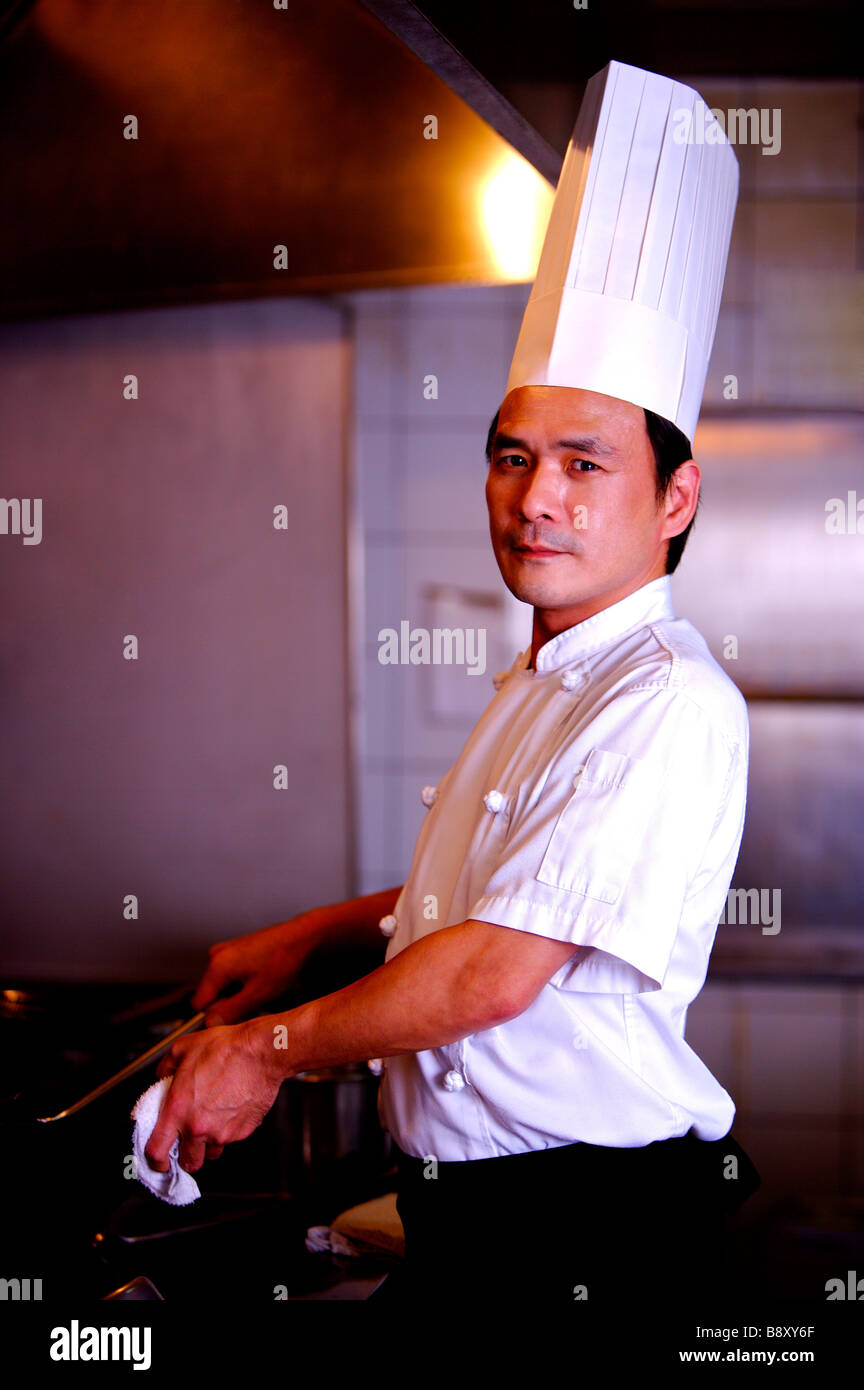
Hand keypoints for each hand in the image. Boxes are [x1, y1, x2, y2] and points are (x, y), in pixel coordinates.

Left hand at [145, 1020, 281, 1173]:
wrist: (260, 1052)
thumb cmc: (225, 1049)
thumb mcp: (182, 1048)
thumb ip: (165, 1067)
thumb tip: (163, 1076)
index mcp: (178, 1110)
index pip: (157, 1151)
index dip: (155, 1161)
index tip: (159, 1161)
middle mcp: (198, 1127)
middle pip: (188, 1162)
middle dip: (187, 1155)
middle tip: (189, 1142)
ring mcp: (222, 1133)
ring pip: (212, 1152)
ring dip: (209, 1142)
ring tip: (214, 1119)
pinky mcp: (243, 1131)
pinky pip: (232, 1138)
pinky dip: (229, 1129)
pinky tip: (231, 1108)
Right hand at [192, 918, 318, 1025]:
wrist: (302, 937)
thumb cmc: (283, 960)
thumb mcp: (257, 994)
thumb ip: (230, 1012)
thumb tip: (209, 1024)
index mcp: (217, 965)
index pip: (199, 1004)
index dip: (215, 1015)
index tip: (235, 1017)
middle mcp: (216, 955)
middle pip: (211, 995)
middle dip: (230, 1004)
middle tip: (254, 1004)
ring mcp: (226, 951)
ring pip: (222, 986)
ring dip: (238, 995)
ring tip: (261, 990)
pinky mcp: (235, 950)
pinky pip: (230, 975)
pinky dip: (243, 983)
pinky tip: (261, 981)